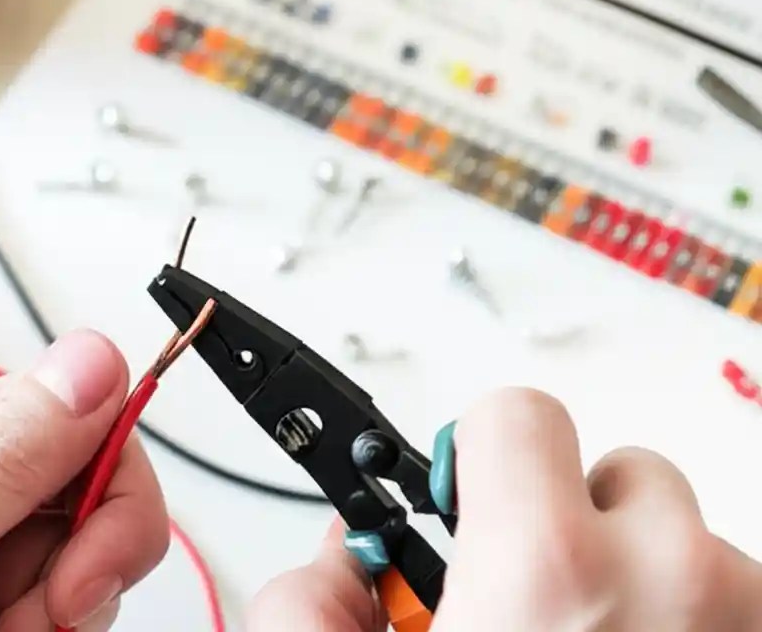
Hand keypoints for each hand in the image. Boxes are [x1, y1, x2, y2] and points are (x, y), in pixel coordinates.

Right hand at [247, 387, 761, 630]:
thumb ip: (306, 604)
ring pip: (685, 542)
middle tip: (533, 607)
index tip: (471, 502)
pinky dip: (692, 624)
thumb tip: (340, 558)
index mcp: (547, 568)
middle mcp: (671, 579)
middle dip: (569, 524)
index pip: (518, 413)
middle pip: (619, 474)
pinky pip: (735, 598)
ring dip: (639, 583)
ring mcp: (740, 616)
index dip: (481, 456)